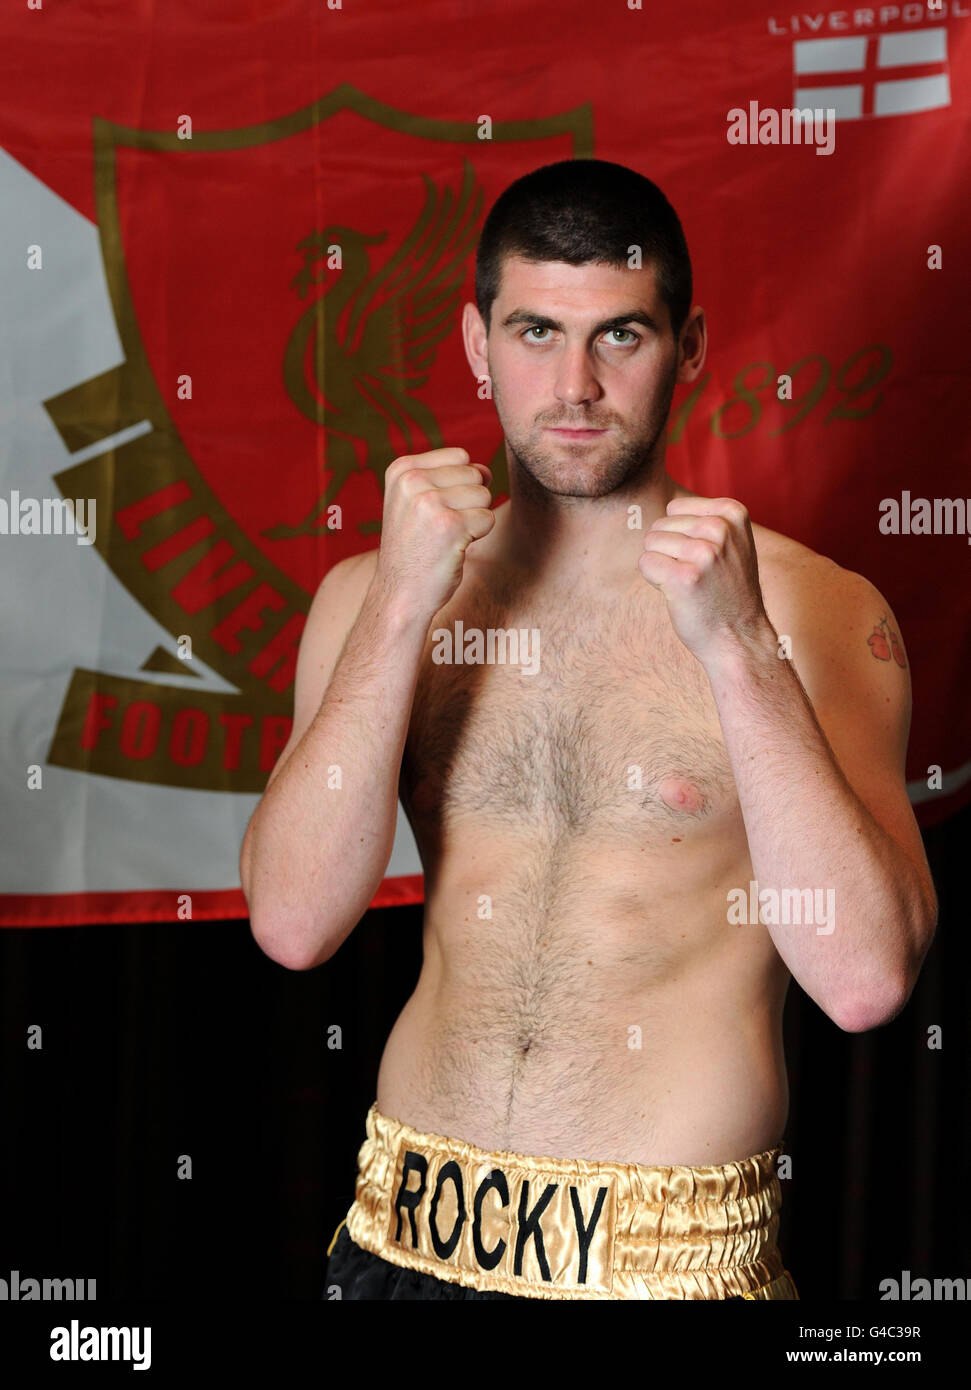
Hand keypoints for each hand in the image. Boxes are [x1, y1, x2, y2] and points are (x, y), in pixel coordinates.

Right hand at [372, 447, 494, 620]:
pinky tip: (452, 548)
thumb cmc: (415, 547)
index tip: (433, 510)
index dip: (459, 484)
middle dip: (468, 501)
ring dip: (473, 519)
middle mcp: (413, 481)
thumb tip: (486, 470)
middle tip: (440, 527)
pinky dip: (477, 536)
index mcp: (402, 469)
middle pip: (475, 474)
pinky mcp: (450, 526)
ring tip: (445, 537)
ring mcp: (430, 502)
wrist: (400, 593)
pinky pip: (488, 518)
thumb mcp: (416, 501)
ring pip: (484, 495)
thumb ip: (449, 476)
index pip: (460, 456)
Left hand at [637, 496, 771, 665]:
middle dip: (669, 551)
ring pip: (650, 542)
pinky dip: (655, 580)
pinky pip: (646, 563)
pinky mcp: (684, 577)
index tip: (706, 558)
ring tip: (690, 585)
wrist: (739, 637)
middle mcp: (720, 528)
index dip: (681, 536)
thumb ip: (706, 519)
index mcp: (732, 513)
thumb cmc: (726, 590)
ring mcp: (704, 552)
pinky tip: (679, 594)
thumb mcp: (730, 543)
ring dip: (662, 566)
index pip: (675, 508)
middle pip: (660, 525)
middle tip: (698, 576)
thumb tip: (666, 505)